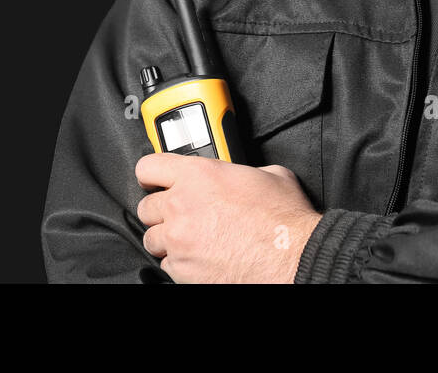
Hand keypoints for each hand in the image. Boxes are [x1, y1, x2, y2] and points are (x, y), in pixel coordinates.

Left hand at [135, 153, 323, 282]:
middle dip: (161, 211)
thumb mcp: (270, 174)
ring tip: (190, 239)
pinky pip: (167, 264)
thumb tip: (242, 176)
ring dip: (167, 238)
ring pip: (151, 239)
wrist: (291, 257)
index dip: (152, 175)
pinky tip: (200, 256)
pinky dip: (179, 261)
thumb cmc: (283, 219)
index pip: (149, 167)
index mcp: (200, 175)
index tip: (156, 181)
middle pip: (146, 207)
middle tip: (180, 214)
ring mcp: (179, 241)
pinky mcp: (182, 269)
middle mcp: (182, 206)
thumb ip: (243, 171)